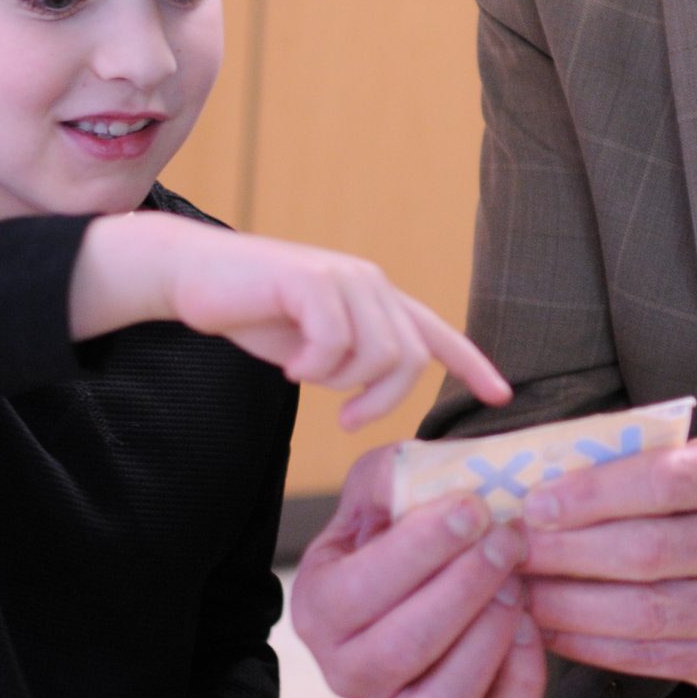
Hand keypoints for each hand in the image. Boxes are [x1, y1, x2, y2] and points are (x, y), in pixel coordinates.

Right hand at [75, 215, 510, 426]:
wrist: (193, 277)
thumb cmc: (252, 313)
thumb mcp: (312, 344)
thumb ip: (351, 360)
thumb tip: (380, 392)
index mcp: (375, 299)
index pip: (437, 334)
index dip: (472, 366)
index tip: (502, 397)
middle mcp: (368, 282)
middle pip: (410, 358)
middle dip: (383, 400)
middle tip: (348, 420)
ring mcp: (342, 277)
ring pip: (378, 354)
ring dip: (339, 382)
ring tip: (304, 373)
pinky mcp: (311, 280)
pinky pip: (334, 345)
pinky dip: (311, 367)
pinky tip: (288, 364)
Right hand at [292, 447, 548, 697]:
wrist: (410, 583)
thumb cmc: (391, 534)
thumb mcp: (376, 493)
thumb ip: (389, 477)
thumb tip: (424, 480)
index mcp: (317, 608)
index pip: (362, 589)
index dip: (422, 548)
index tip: (473, 508)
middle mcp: (347, 672)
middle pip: (406, 645)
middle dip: (466, 586)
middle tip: (507, 538)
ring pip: (448, 695)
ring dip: (492, 632)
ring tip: (516, 580)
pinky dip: (522, 678)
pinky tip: (528, 624)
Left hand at [518, 430, 696, 692]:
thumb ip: (635, 467)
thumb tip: (541, 489)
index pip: (664, 481)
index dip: (593, 495)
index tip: (534, 505)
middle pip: (652, 553)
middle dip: (568, 555)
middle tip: (512, 554)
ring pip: (650, 614)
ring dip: (572, 607)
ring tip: (522, 594)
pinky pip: (658, 659)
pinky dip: (596, 648)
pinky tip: (554, 631)